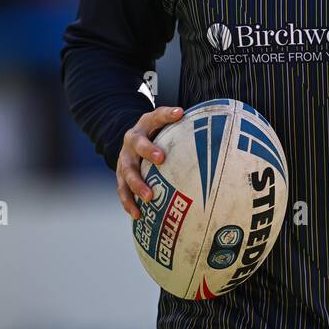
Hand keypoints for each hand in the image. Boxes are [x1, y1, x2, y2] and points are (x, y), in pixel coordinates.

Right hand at [115, 104, 183, 219]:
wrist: (130, 143)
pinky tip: (138, 214)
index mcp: (144, 126)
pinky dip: (129, 203)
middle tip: (161, 159)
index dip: (167, 115)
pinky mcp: (120, 177)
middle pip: (138, 145)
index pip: (156, 117)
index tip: (180, 114)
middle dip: (148, 151)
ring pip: (127, 172)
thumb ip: (179, 126)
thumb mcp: (163, 126)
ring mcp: (124, 160)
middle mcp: (131, 142)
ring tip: (149, 197)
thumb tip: (209, 126)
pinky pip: (122, 191)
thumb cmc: (154, 136)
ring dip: (137, 184)